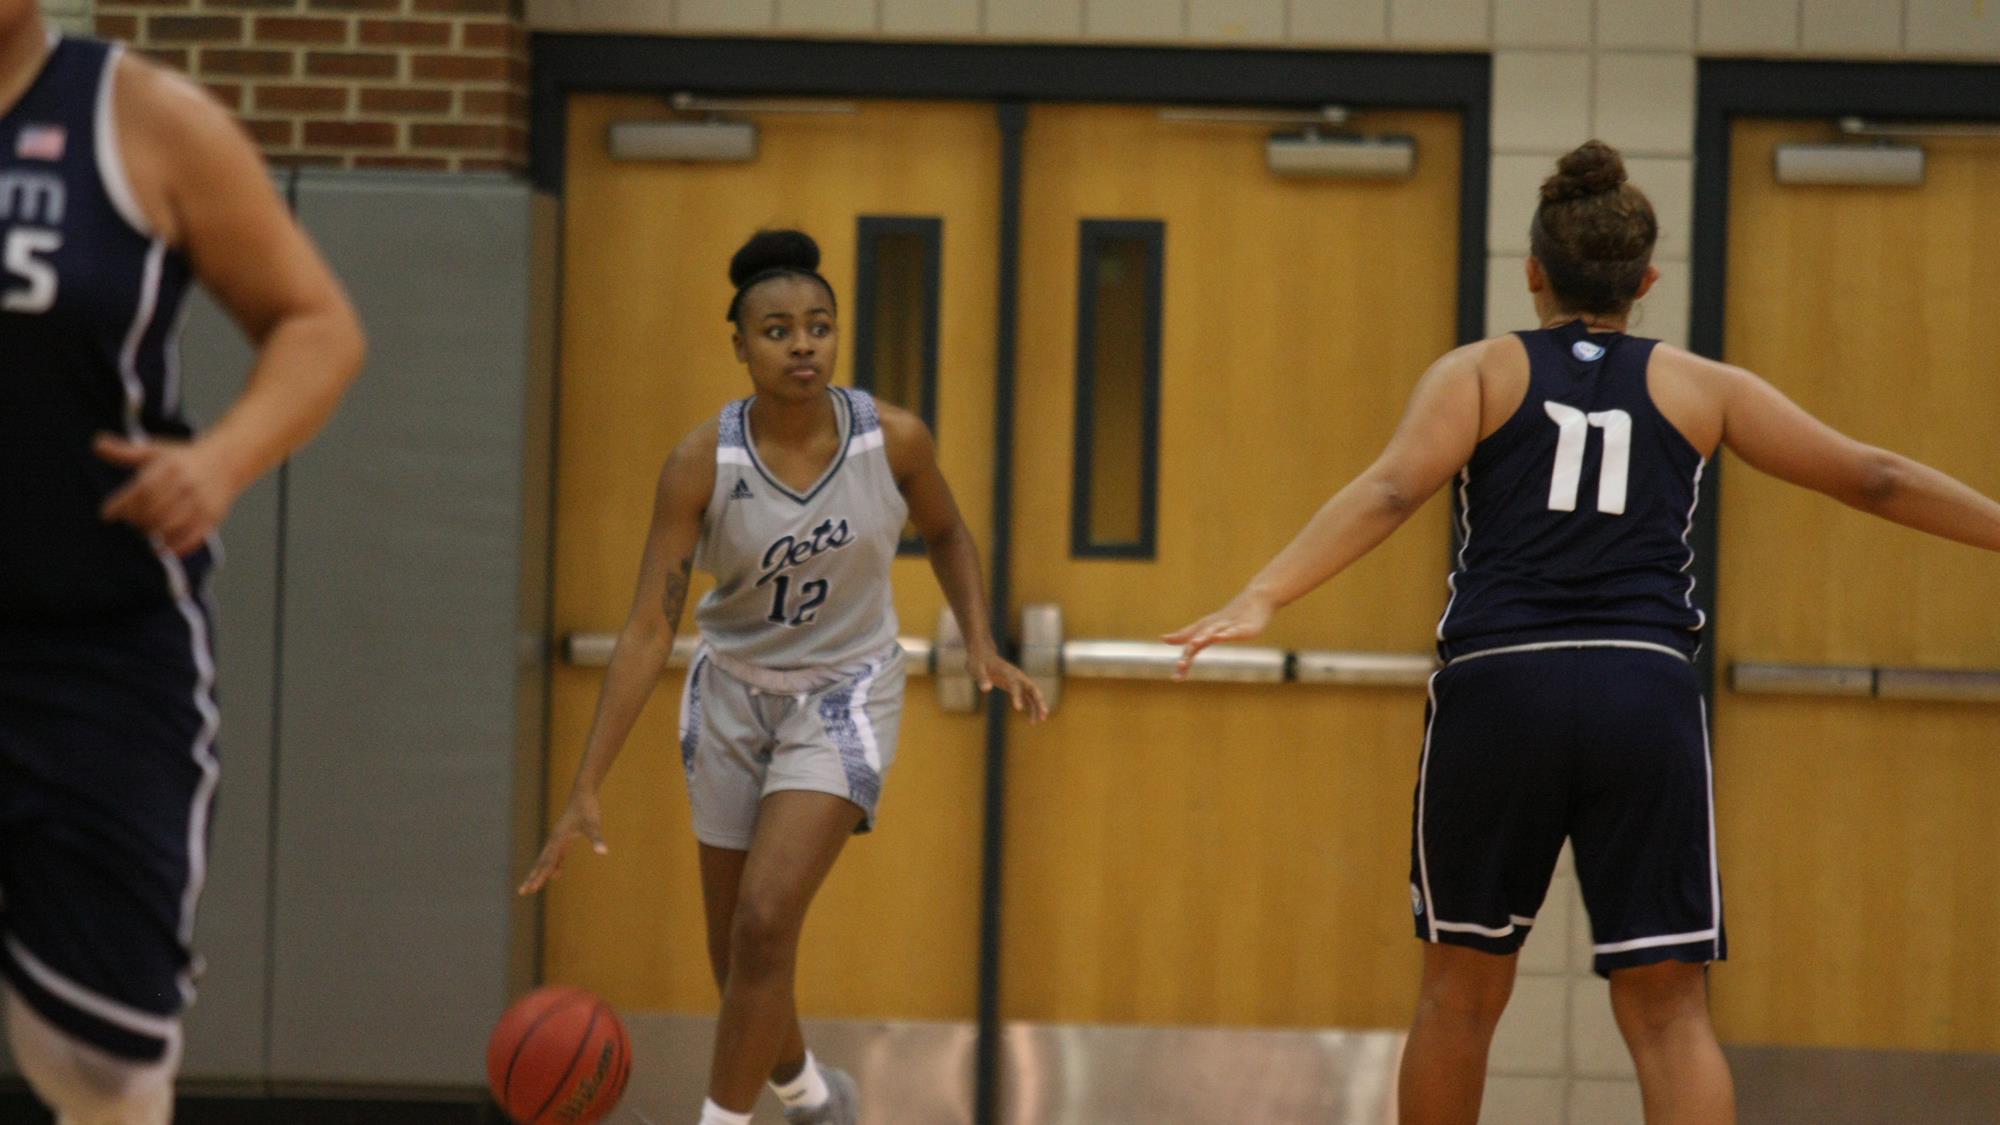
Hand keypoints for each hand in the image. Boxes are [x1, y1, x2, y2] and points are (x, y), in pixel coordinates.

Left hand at [95, 434, 241, 556]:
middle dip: (136, 519)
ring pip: (170, 527)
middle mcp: (187, 484)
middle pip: (154, 511)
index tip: (106, 515)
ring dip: (152, 533)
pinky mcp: (213, 517)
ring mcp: (202, 502)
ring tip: (146, 529)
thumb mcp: (155, 451)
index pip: (141, 490)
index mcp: (171, 467)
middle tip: (130, 520)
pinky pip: (192, 538)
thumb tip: (96, 444)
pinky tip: (162, 548)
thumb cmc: (182, 459)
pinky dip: (175, 547)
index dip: (121, 505)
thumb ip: (125, 452)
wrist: (227, 461)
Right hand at [518, 792, 606, 894]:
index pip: (547, 862)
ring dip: (540, 873)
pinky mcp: (564, 838)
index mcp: (558, 839)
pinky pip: (556, 855)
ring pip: (546, 859)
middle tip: (523, 891)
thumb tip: (603, 852)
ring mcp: (558, 839)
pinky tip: (557, 874)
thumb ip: (597, 838)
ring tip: (532, 886)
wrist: (583, 793)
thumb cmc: (588, 808)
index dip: (540, 876)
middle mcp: (554, 840)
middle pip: (542, 862)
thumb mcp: (593, 824)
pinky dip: (555, 865)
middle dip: (533, 877)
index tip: (532, 888)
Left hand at [970, 649, 1049, 722]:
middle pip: (1032, 688)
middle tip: (1044, 714)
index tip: (1018, 709)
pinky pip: (1027, 698)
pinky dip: (1032, 708)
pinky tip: (1033, 720)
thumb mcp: (975, 668)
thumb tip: (986, 689)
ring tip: (1041, 721)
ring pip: (1033, 694)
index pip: (1015, 684)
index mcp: (1007, 671)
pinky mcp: (1016, 686)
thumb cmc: (978, 661)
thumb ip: (982, 678)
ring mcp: (1018, 681)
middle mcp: (1017, 676)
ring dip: (1038, 706)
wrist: (983, 654)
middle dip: (1039, 701)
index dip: (1017, 696)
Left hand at [1162, 591, 1275, 680]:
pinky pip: (1232, 630)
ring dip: (1201, 638)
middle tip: (1179, 665)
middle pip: (1198, 640)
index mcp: (1203, 630)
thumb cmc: (1229, 616)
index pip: (1190, 648)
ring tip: (1192, 645)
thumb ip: (1186, 634)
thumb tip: (1163, 638)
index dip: (1184, 663)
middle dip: (1189, 653)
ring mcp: (1227, 626)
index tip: (1176, 679)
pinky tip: (1219, 637)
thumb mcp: (1207, 626)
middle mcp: (1212, 627)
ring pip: (1212, 632)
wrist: (1255, 599)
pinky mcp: (1242, 626)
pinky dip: (1225, 633)